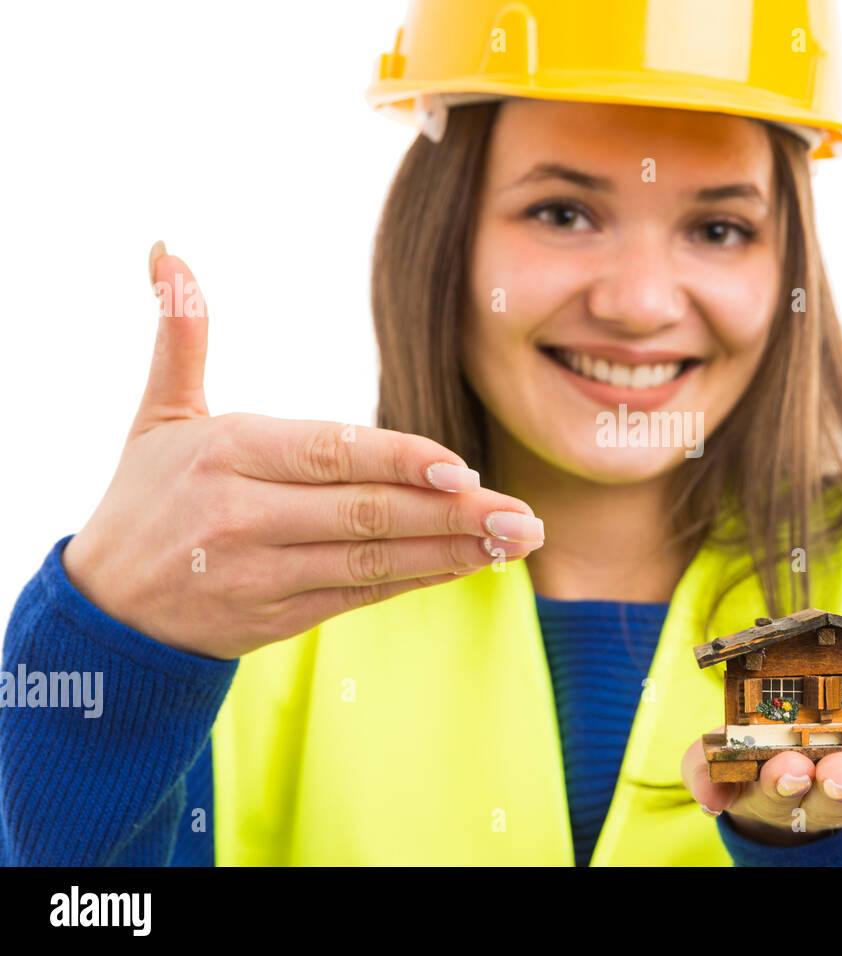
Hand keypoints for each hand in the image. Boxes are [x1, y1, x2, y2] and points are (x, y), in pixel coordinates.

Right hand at [62, 243, 544, 660]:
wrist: (105, 611)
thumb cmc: (145, 499)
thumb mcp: (158, 415)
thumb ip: (181, 336)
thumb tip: (166, 248)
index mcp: (228, 453)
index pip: (330, 453)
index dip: (400, 461)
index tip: (465, 469)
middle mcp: (245, 515)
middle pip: (367, 512)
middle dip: (453, 513)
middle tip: (523, 512)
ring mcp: (263, 572)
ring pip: (373, 561)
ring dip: (452, 551)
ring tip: (516, 540)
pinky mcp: (278, 618)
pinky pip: (361, 595)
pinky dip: (419, 579)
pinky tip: (468, 564)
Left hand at [682, 703, 841, 845]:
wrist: (817, 770)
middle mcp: (833, 790)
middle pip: (837, 795)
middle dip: (841, 787)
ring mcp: (780, 785)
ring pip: (777, 786)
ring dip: (783, 778)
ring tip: (787, 766)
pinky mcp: (732, 776)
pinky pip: (711, 774)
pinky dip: (707, 779)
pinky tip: (707, 788)